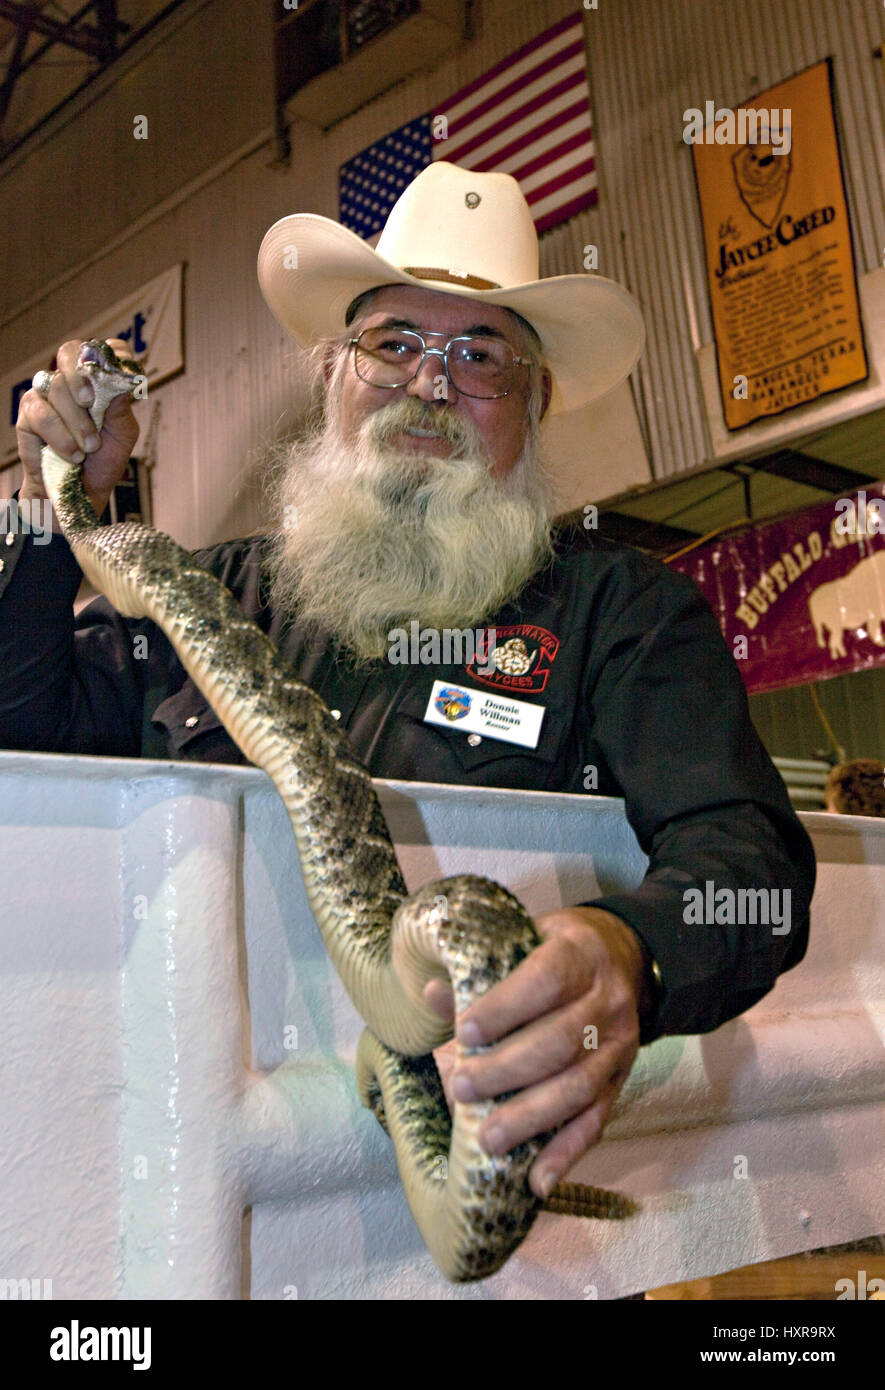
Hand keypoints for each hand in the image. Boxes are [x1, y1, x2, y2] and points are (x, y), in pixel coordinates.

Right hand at [16, 339, 139, 524]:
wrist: (79, 494)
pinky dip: (59, 436)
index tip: (124, 373)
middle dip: (81, 374)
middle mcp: (71, 382)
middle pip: (70, 351)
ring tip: (88, 448)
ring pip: (56, 385)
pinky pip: (41, 413)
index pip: (105, 349)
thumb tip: (122, 385)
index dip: (114, 354)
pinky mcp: (28, 414)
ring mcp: (47, 395)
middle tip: (90, 402)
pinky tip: (71, 454)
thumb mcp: (122, 438)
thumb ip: (122, 410)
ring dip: (76, 421)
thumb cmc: (102, 462)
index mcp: (98, 381)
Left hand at [423, 906, 648, 1199]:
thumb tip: (431, 994)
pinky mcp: (619, 1082)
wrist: (622, 959)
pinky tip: (538, 1180)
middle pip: (560, 1042)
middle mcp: (606, 1002)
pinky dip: (567, 1153)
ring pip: (577, 1087)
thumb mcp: (524, 942)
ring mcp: (618, 1046)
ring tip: (487, 1138)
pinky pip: (596, 1122)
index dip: (505, 1008)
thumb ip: (483, 970)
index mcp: (580, 955)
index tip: (465, 1032)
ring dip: (530, 1117)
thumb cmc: (555, 951)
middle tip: (462, 1088)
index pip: (546, 980)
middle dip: (507, 1070)